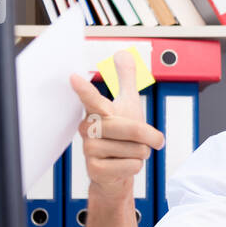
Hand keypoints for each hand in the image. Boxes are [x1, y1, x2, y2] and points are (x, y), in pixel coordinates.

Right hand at [69, 50, 165, 206]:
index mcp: (97, 112)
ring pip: (136, 149)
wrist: (116, 173)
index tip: (74, 78)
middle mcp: (89, 129)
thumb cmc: (121, 137)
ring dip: (141, 154)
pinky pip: (132, 166)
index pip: (91, 98)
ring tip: (128, 153)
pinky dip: (136, 167)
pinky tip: (122, 166)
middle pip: (132, 128)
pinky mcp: (95, 169)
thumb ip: (125, 78)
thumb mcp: (127, 105)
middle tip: (151, 140)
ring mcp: (90, 150)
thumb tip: (123, 53)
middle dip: (150, 137)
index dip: (84, 89)